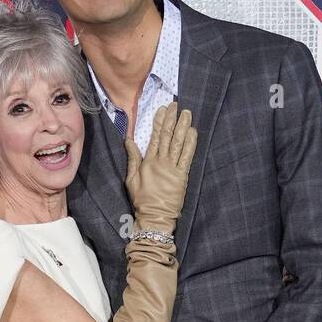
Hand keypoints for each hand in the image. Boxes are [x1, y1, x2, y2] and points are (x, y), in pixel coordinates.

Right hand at [124, 101, 196, 235]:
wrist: (155, 216)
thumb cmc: (142, 199)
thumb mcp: (131, 179)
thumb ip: (132, 158)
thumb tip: (128, 140)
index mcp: (148, 161)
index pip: (155, 137)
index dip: (160, 121)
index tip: (163, 109)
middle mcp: (161, 162)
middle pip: (167, 136)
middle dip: (172, 119)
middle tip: (176, 105)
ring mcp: (172, 168)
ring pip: (178, 143)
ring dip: (183, 126)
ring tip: (187, 113)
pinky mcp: (182, 176)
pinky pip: (187, 156)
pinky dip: (191, 143)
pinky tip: (193, 132)